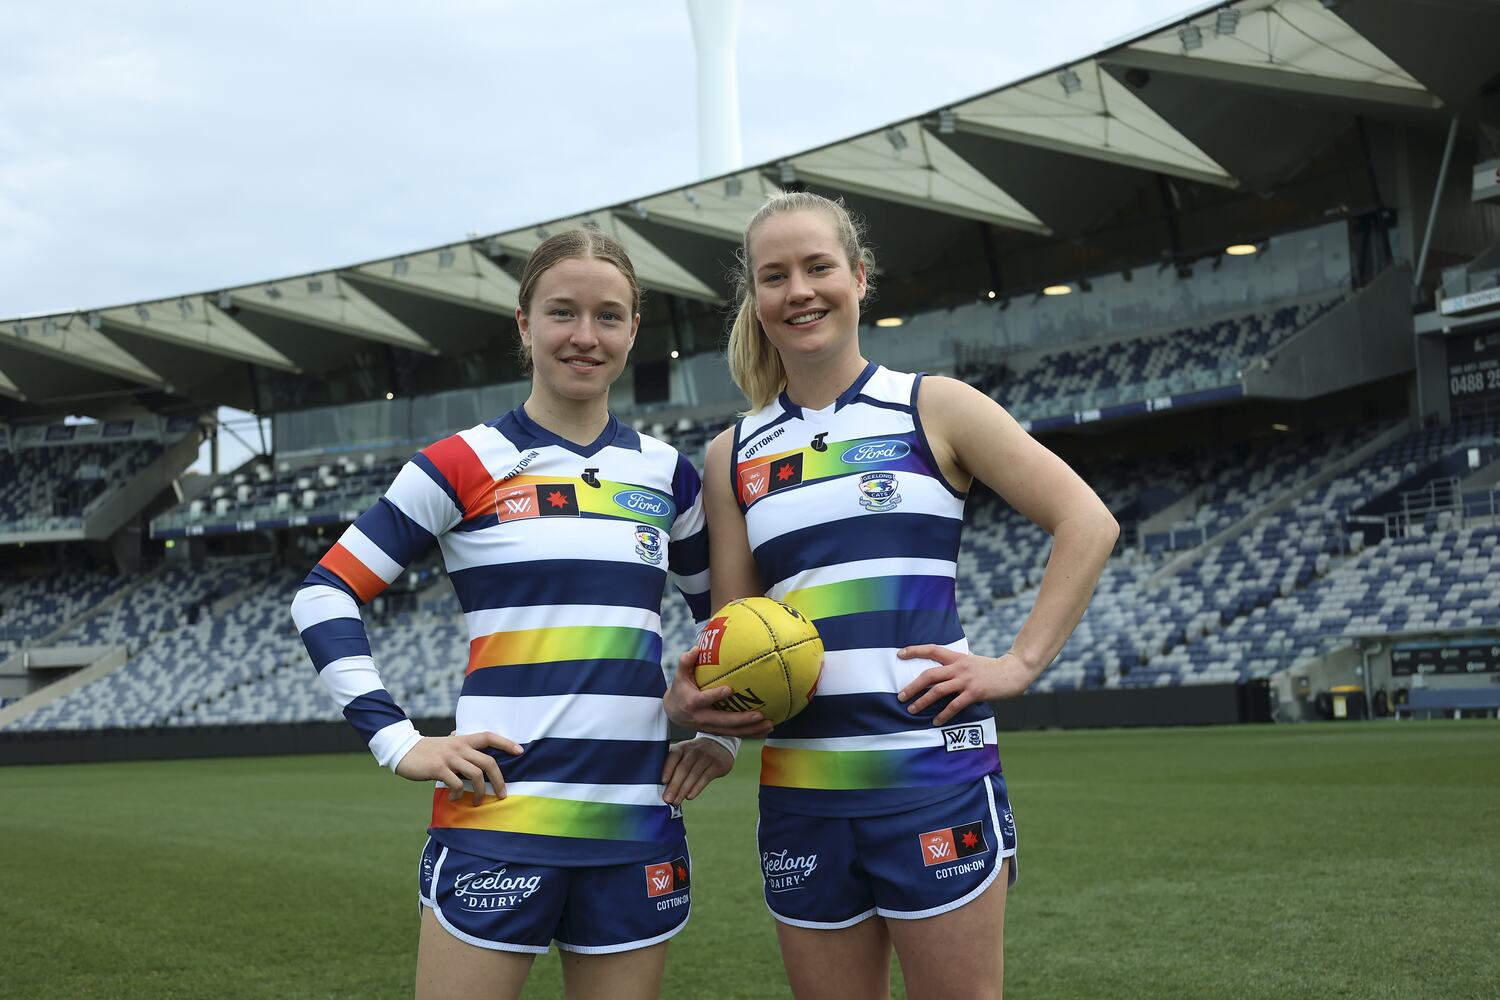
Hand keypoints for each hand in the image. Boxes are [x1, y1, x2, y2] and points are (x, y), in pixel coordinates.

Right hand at [395, 731, 523, 804]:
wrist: (404, 750)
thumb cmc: (428, 750)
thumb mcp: (447, 744)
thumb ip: (461, 746)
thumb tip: (475, 753)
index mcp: (463, 739)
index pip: (489, 736)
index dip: (506, 743)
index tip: (520, 751)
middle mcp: (459, 747)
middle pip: (488, 762)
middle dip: (498, 780)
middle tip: (502, 794)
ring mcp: (450, 757)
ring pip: (475, 774)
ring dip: (480, 791)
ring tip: (479, 801)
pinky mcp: (439, 768)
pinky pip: (457, 784)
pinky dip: (460, 794)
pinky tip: (456, 797)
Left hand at [661, 736, 733, 806]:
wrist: (718, 746)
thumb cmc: (693, 755)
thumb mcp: (683, 753)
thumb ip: (671, 764)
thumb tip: (657, 784)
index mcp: (682, 748)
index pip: (673, 756)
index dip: (668, 768)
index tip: (662, 781)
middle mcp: (694, 750)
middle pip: (683, 768)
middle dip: (674, 785)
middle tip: (667, 799)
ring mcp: (706, 757)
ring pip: (693, 775)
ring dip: (683, 790)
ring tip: (676, 801)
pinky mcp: (717, 765)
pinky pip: (705, 778)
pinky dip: (696, 789)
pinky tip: (689, 797)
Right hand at [664, 648, 774, 737]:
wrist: (673, 713)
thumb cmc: (680, 690)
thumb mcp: (679, 676)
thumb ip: (686, 662)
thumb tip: (696, 648)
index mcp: (692, 702)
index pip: (704, 700)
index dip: (716, 696)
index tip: (729, 689)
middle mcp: (702, 718)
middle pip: (724, 721)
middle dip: (742, 719)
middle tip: (759, 714)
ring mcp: (711, 727)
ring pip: (732, 731)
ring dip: (751, 729)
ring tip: (769, 724)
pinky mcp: (717, 731)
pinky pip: (736, 734)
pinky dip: (751, 734)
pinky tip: (766, 730)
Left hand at [896, 646, 1036, 724]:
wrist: (1013, 671)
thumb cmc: (992, 668)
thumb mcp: (972, 660)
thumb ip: (957, 664)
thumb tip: (944, 669)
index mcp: (957, 657)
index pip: (932, 649)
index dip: (914, 651)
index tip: (899, 654)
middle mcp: (959, 667)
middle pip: (929, 675)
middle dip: (912, 686)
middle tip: (900, 696)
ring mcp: (966, 680)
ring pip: (938, 691)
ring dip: (923, 702)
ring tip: (912, 710)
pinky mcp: (975, 693)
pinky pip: (954, 705)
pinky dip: (944, 714)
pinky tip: (936, 721)